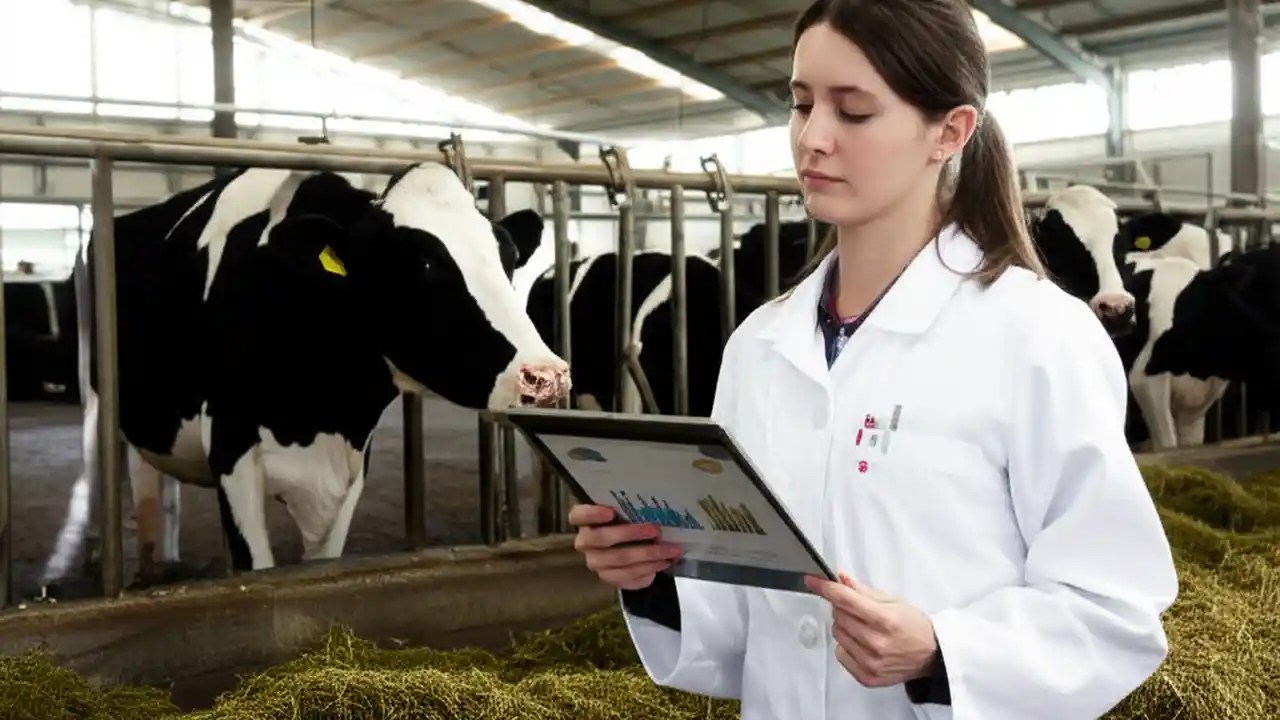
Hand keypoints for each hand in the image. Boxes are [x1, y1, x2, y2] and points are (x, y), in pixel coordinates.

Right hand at [569, 504, 682, 590]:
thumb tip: (655, 504)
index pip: (578, 515)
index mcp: (584, 520)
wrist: (630, 545)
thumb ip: (630, 507)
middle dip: (631, 534)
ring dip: (647, 556)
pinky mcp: (609, 578)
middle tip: (655, 530)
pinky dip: (647, 571)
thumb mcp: (625, 510)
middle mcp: (585, 542)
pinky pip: (627, 578)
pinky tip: (663, 563)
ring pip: (619, 562)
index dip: (592, 514)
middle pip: (602, 539)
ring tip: (669, 551)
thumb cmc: (626, 521)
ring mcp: (596, 563)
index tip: (611, 511)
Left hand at [804, 572, 937, 687]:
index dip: (826, 588)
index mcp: (886, 620)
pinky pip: (840, 654)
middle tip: (856, 607)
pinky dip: (846, 645)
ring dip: (844, 626)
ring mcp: (871, 663)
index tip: (812, 581)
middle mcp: (877, 644)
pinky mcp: (867, 677)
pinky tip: (862, 643)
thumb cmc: (913, 625)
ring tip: (863, 626)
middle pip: (839, 616)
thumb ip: (863, 591)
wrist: (931, 655)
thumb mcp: (893, 600)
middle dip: (842, 607)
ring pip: (837, 634)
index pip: (846, 600)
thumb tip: (840, 579)